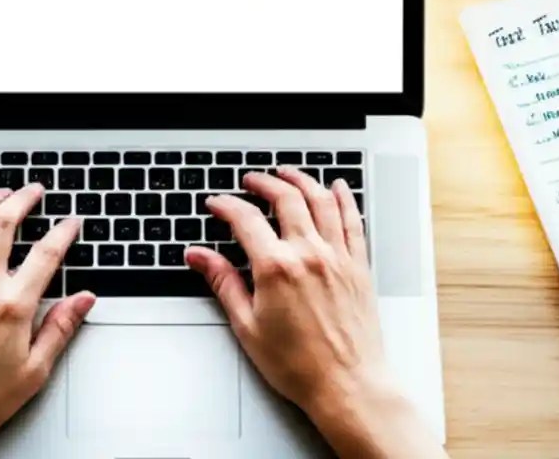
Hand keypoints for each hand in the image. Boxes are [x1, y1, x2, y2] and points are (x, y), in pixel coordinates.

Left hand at [0, 185, 94, 458]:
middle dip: (22, 200)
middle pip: (2, 225)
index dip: (63, 232)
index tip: (71, 223)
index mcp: (11, 307)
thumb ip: (60, 329)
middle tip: (34, 190)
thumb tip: (83, 302)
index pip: (45, 254)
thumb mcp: (32, 373)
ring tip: (1, 193)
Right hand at [186, 168, 445, 458]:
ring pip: (320, 201)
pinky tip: (337, 189)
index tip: (217, 204)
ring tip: (287, 173)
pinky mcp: (358, 267)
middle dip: (263, 182)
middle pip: (285, 199)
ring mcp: (338, 258)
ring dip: (301, 180)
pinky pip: (353, 221)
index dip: (226, 206)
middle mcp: (309, 255)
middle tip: (250, 180)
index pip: (245, 219)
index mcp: (276, 268)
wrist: (348, 385)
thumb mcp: (247, 325)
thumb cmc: (299, 365)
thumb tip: (199, 257)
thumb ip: (223, 283)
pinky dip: (344, 199)